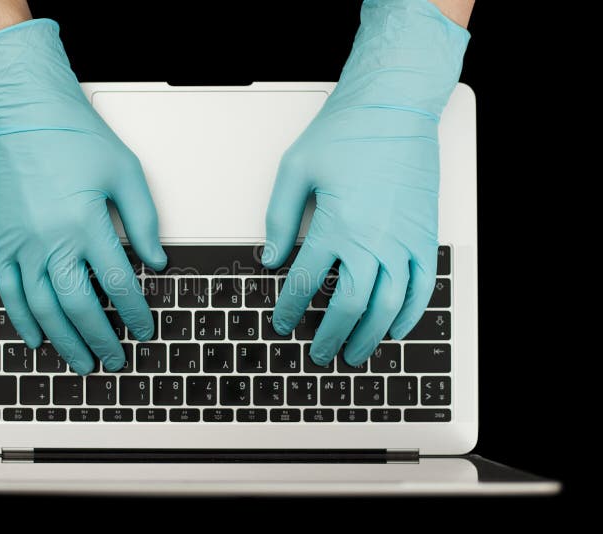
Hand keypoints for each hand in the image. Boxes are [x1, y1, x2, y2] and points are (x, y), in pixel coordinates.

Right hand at [0, 20, 165, 373]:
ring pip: (43, 308)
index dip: (134, 313)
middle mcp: (52, 240)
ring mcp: (23, 244)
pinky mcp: (4, 241)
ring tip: (81, 361)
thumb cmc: (74, 137)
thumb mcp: (125, 172)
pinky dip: (21, 320)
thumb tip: (156, 260)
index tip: (145, 329)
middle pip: (79, 307)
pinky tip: (35, 339)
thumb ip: (143, 220)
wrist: (23, 113)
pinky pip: (9, 291)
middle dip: (101, 339)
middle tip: (114, 360)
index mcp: (87, 224)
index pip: (117, 284)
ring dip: (64, 340)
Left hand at [262, 0, 468, 366]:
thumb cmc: (346, 132)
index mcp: (335, 225)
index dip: (290, 309)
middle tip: (318, 353)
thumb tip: (270, 258)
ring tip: (354, 353)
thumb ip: (278, 218)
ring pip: (388, 306)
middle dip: (330, 336)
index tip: (282, 322)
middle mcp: (372, 239)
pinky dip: (411, 313)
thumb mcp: (295, 169)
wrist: (395, 106)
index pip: (306, 282)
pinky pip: (423, 287)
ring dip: (370, 335)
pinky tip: (396, 329)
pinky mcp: (424, 236)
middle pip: (350, 306)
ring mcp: (403, 241)